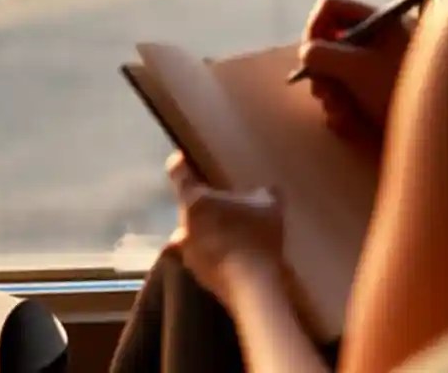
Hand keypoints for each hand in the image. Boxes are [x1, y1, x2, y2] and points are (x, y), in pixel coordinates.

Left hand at [166, 152, 284, 306]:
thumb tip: (265, 190)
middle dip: (205, 203)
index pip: (177, 170)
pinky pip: (203, 255)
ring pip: (193, 232)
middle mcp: (182, 223)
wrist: (253, 288)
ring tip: (233, 232)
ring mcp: (186, 251)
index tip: (189, 159)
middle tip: (227, 203)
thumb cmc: (256, 236)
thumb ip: (264, 192)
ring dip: (208, 230)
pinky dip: (214, 252)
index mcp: (193, 199)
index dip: (182, 162)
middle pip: (188, 205)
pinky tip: (236, 256)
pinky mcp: (196, 273)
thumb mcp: (270, 205)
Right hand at [301, 0, 412, 141]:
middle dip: (321, 70)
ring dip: (330, 96)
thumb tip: (306, 52)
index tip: (310, 55)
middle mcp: (375, 40)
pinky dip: (343, 110)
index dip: (313, 28)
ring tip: (341, 114)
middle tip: (323, 92)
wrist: (445, 127)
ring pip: (334, 74)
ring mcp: (376, 68)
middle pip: (328, 43)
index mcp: (377, 22)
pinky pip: (347, 96)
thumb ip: (325, 54)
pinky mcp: (378, 95)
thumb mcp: (360, 68)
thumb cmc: (405, 88)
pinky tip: (349, 124)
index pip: (330, 7)